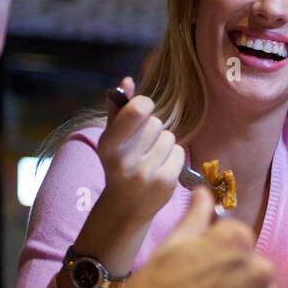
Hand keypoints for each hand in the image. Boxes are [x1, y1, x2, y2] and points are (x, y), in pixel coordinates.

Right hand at [96, 76, 183, 223]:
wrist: (125, 206)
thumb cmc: (119, 165)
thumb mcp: (112, 139)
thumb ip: (118, 109)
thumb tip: (128, 80)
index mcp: (108, 145)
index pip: (136, 111)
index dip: (144, 104)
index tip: (143, 110)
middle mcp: (124, 160)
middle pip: (155, 123)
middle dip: (152, 130)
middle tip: (143, 145)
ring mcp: (146, 173)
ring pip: (169, 137)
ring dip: (163, 144)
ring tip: (151, 158)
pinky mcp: (165, 182)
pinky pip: (179, 153)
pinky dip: (173, 157)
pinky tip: (160, 168)